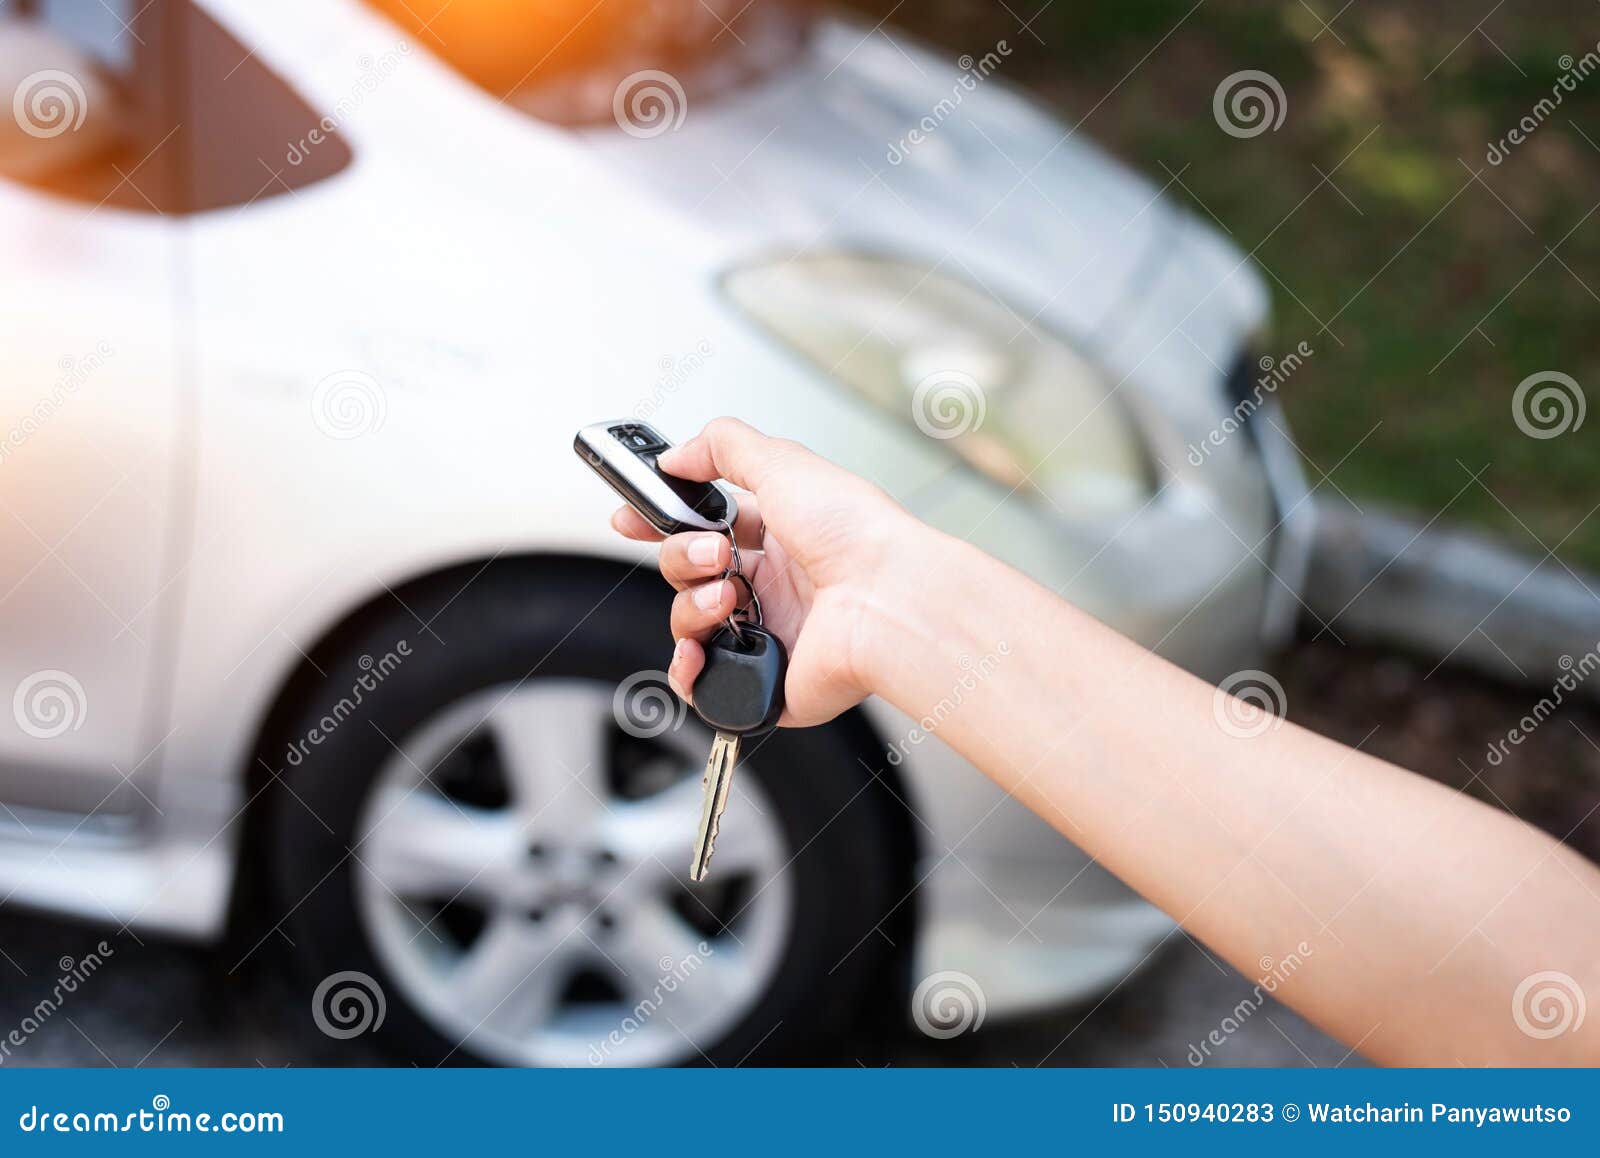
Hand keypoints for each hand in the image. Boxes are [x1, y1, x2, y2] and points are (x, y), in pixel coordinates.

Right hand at [609, 417, 922, 725]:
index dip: (664, 522)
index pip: (705, 525)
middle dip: (684, 556)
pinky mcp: (765, 678)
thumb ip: (723, 447)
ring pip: (689, 622)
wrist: (886, 599)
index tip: (632, 518)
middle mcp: (773, 583)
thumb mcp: (783, 463)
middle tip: (715, 552)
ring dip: (691, 604)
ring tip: (727, 597)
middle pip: (689, 572)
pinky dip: (689, 668)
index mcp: (780, 533)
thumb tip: (676, 456)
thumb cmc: (857, 535)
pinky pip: (705, 681)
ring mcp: (768, 631)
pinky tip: (700, 650)